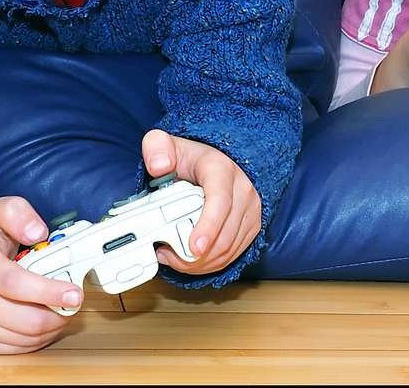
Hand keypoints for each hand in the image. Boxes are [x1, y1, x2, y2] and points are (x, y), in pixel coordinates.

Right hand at [0, 197, 76, 354]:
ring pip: (27, 337)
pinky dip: (38, 338)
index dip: (49, 291)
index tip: (75, 294)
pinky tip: (44, 321)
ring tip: (62, 309)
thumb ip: (18, 214)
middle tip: (75, 301)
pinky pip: (17, 349)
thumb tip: (38, 232)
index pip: (15, 284)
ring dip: (53, 326)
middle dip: (60, 313)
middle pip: (27, 319)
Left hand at [140, 129, 261, 276]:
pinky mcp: (251, 225)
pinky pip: (232, 254)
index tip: (194, 247)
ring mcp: (250, 209)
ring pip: (228, 248)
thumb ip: (157, 148)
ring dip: (199, 262)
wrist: (217, 160)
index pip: (220, 200)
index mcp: (221, 169)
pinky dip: (210, 264)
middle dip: (194, 255)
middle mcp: (242, 189)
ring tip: (172, 256)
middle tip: (166, 255)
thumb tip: (159, 166)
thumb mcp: (168, 145)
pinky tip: (190, 259)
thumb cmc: (191, 158)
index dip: (208, 226)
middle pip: (224, 233)